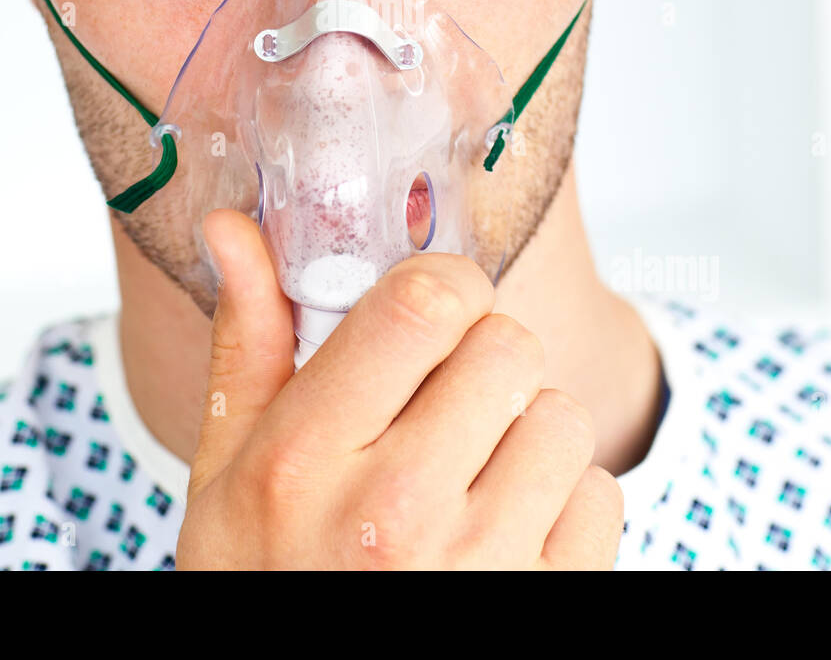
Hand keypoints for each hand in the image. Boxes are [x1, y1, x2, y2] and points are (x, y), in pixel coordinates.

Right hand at [174, 209, 622, 569]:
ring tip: (472, 471)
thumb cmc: (269, 577)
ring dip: (526, 429)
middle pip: (506, 345)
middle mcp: (393, 515)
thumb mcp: (229, 470)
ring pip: (561, 415)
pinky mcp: (544, 601)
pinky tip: (506, 527)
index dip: (444, 285)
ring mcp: (477, 568)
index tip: (433, 310)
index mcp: (304, 460)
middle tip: (445, 401)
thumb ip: (248, 342)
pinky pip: (600, 493)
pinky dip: (564, 501)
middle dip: (481, 357)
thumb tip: (234, 229)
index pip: (422, 304)